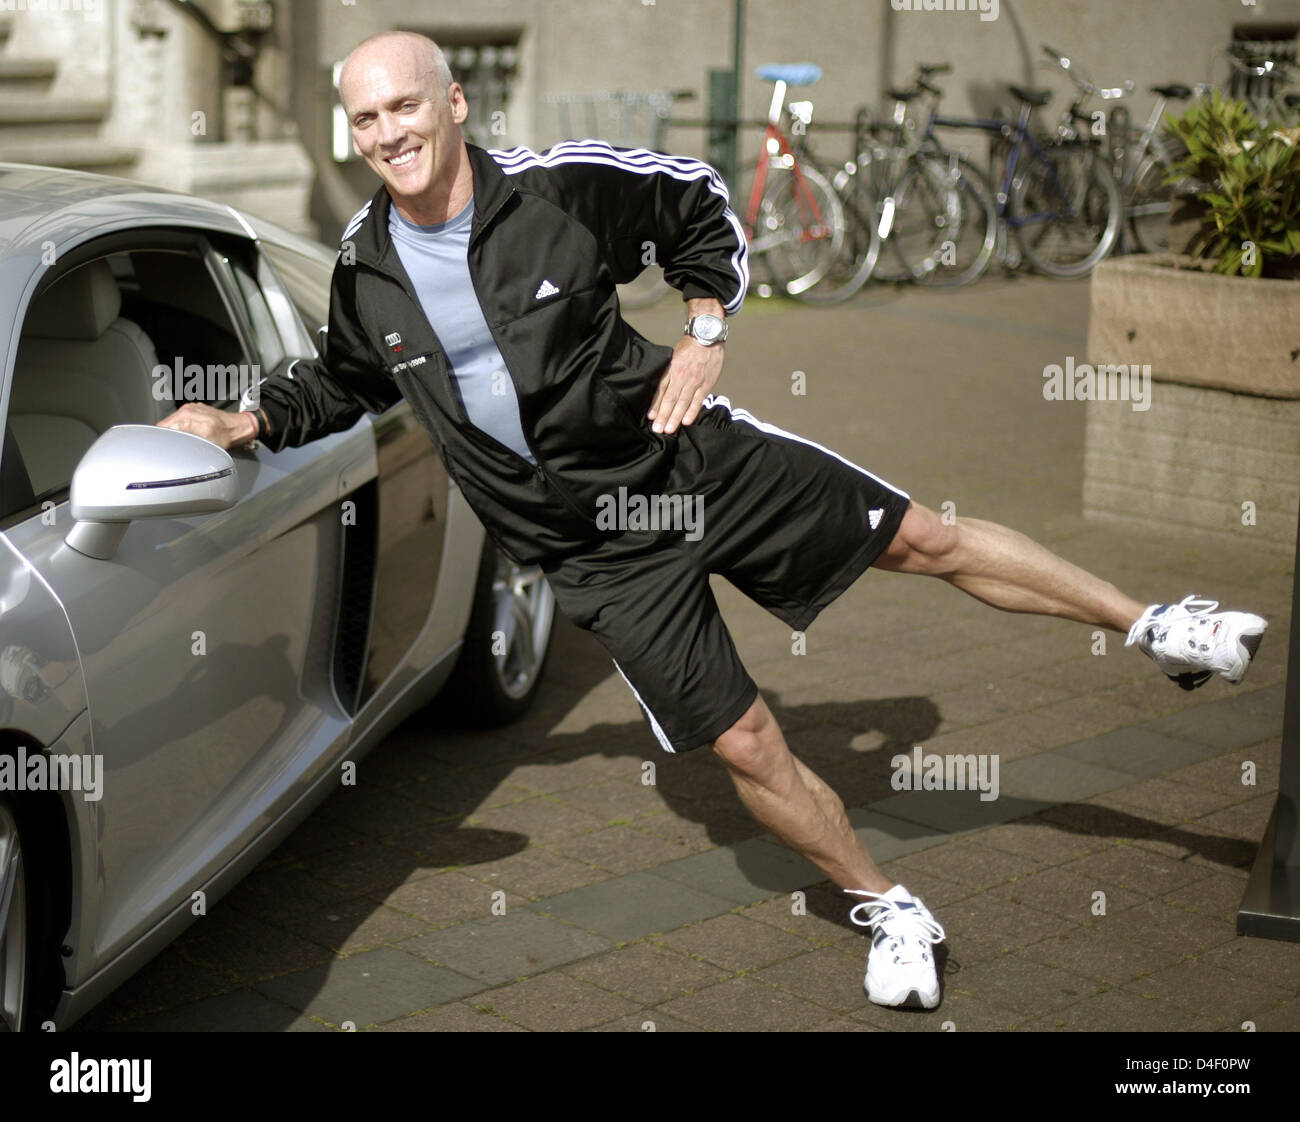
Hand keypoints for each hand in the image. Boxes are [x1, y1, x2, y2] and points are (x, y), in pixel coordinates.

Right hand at [157, 402, 257, 449]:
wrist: (238, 427)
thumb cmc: (225, 434)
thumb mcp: (205, 438)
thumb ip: (186, 434)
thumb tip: (171, 433)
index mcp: (187, 415)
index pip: (163, 426)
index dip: (162, 437)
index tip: (162, 444)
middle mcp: (187, 409)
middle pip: (166, 423)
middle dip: (167, 434)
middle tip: (172, 445)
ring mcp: (191, 409)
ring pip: (173, 422)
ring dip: (174, 431)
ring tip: (182, 440)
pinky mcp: (195, 411)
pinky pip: (182, 420)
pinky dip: (182, 428)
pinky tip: (189, 434)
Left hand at [648, 300, 725, 434]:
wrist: (706, 336)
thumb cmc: (688, 348)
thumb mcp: (673, 358)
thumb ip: (667, 373)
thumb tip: (660, 390)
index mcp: (672, 369)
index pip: (661, 390)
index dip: (656, 404)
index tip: (651, 417)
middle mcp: (681, 376)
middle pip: (670, 399)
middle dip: (663, 416)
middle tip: (657, 429)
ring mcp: (694, 381)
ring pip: (683, 402)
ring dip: (675, 417)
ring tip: (669, 429)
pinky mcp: (706, 384)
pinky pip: (698, 400)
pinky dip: (692, 412)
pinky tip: (686, 421)